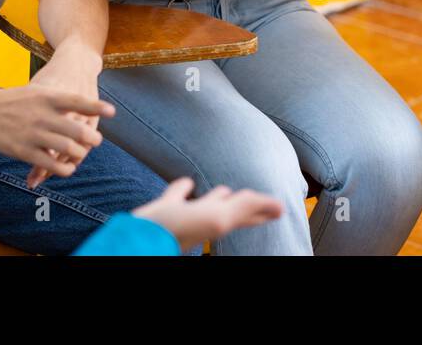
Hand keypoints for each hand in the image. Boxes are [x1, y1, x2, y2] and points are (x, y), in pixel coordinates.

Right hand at [0, 81, 112, 187]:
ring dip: (78, 154)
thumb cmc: (17, 100)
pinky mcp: (23, 151)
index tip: (112, 111)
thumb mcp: (39, 91)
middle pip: (75, 129)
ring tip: (81, 154)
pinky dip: (63, 169)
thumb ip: (61, 100)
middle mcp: (42, 115)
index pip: (76, 101)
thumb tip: (87, 106)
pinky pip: (49, 164)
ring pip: (65, 148)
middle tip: (97, 141)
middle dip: (90, 139)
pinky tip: (68, 169)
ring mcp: (33, 133)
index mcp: (47, 97)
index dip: (95, 106)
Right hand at [132, 177, 283, 252]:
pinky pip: (177, 197)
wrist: (141, 239)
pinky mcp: (164, 210)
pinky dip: (183, 189)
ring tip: (225, 189)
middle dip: (245, 205)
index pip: (249, 214)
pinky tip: (187, 183)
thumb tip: (280, 208)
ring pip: (205, 204)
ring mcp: (184, 215)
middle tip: (259, 198)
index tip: (281, 208)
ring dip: (216, 196)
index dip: (264, 210)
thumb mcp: (218, 218)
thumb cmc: (178, 229)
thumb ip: (246, 209)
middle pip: (231, 211)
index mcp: (220, 221)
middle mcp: (205, 219)